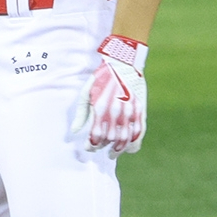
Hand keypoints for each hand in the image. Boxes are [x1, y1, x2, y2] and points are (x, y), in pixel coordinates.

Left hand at [71, 35, 147, 157]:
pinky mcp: (141, 112)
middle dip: (103, 147)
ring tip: (112, 153)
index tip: (88, 147)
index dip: (91, 145)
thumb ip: (81, 113)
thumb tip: (75, 131)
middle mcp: (116, 113)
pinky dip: (133, 145)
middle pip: (109, 140)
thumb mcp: (87, 92)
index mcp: (101, 109)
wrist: (123, 63)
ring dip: (118, 150)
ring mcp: (130, 114)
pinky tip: (128, 149)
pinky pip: (139, 134)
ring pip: (125, 141)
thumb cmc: (102, 78)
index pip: (96, 137)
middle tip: (99, 147)